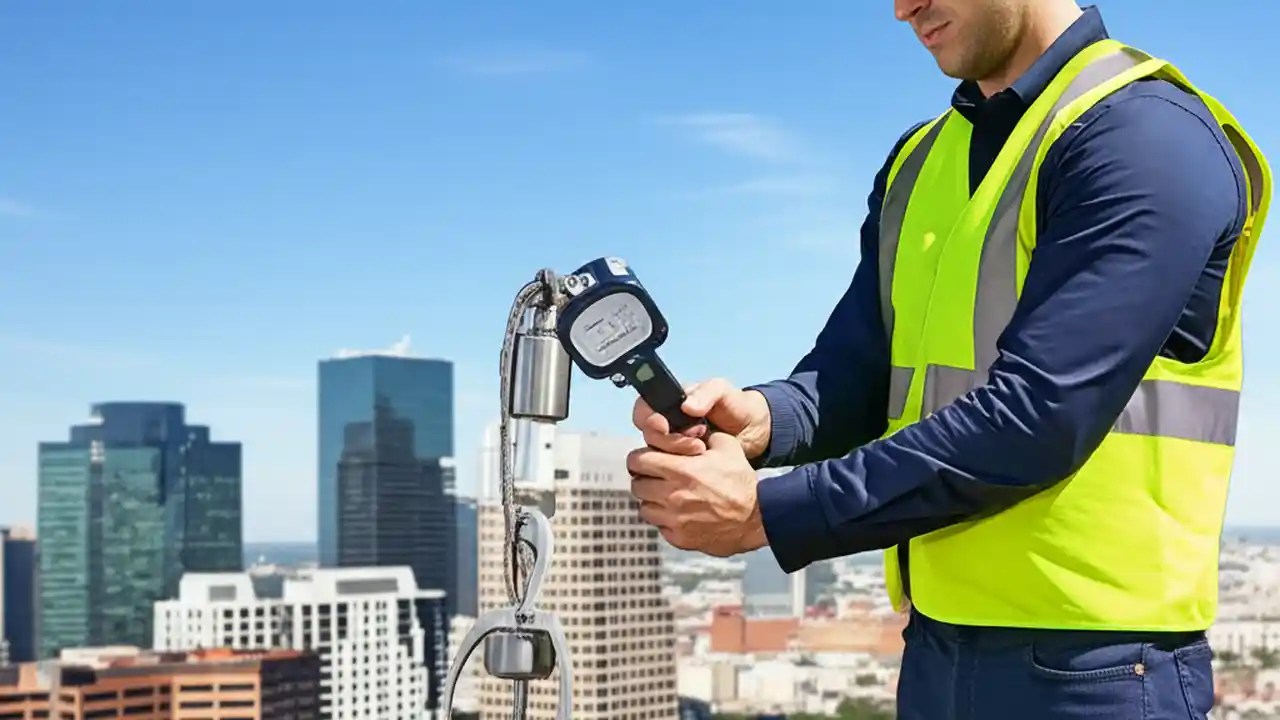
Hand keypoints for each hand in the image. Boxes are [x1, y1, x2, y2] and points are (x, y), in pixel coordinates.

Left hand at [627, 432, 767, 556]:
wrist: (757, 517)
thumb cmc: (741, 482)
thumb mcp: (726, 447)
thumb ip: (702, 435)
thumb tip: (687, 429)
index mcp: (681, 470)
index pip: (637, 461)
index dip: (641, 457)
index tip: (649, 459)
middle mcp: (673, 495)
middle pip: (637, 484)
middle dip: (645, 478)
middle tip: (658, 477)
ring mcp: (674, 519)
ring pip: (644, 507)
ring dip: (652, 500)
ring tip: (668, 496)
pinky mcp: (679, 538)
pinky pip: (659, 527)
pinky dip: (665, 520)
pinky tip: (680, 513)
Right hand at [631, 378, 771, 458]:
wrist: (755, 431)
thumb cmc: (736, 406)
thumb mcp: (722, 391)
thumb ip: (706, 392)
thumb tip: (686, 406)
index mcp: (671, 403)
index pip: (643, 409)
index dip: (648, 418)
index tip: (665, 425)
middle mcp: (668, 425)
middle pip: (647, 435)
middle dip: (668, 440)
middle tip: (696, 439)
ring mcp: (674, 447)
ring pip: (656, 455)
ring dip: (675, 455)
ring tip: (702, 449)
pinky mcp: (683, 465)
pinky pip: (669, 470)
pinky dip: (680, 468)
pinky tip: (700, 463)